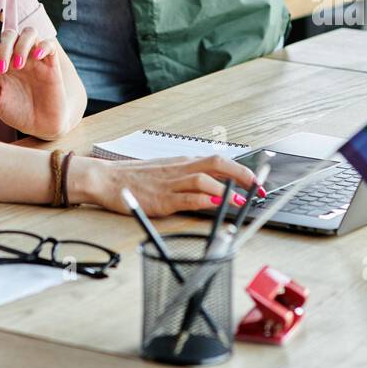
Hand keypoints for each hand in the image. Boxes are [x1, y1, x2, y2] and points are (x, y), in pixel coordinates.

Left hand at [0, 21, 68, 139]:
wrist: (38, 126)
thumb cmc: (15, 111)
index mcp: (2, 60)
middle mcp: (17, 55)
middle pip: (10, 34)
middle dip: (3, 47)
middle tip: (2, 68)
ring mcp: (35, 58)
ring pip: (29, 32)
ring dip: (21, 44)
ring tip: (18, 65)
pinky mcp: (51, 64)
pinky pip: (49, 44)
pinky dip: (43, 46)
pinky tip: (36, 58)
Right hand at [73, 152, 261, 218]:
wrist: (107, 179)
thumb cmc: (137, 177)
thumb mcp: (167, 171)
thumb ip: (189, 176)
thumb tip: (216, 186)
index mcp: (183, 162)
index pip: (219, 160)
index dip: (241, 170)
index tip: (258, 182)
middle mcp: (180, 168)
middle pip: (217, 164)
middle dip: (241, 175)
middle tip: (259, 189)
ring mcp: (171, 183)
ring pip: (204, 180)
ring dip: (226, 191)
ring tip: (241, 201)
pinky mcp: (161, 199)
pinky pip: (186, 198)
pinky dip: (203, 202)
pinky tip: (215, 207)